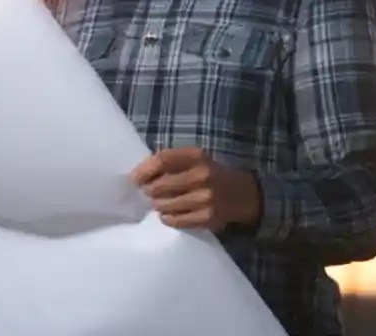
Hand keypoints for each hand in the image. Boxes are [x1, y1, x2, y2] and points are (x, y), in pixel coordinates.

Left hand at [130, 147, 260, 231]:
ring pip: (167, 205)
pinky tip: (167, 214)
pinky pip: (177, 220)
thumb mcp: (194, 159)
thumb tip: (138, 175)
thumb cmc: (209, 173)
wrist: (242, 194)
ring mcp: (207, 197)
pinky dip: (168, 218)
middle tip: (146, 194)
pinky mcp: (209, 217)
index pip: (162, 160)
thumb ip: (169, 162)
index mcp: (197, 156)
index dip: (144, 170)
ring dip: (157, 205)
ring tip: (158, 203)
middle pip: (161, 185)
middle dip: (149, 191)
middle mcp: (203, 175)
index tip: (134, 179)